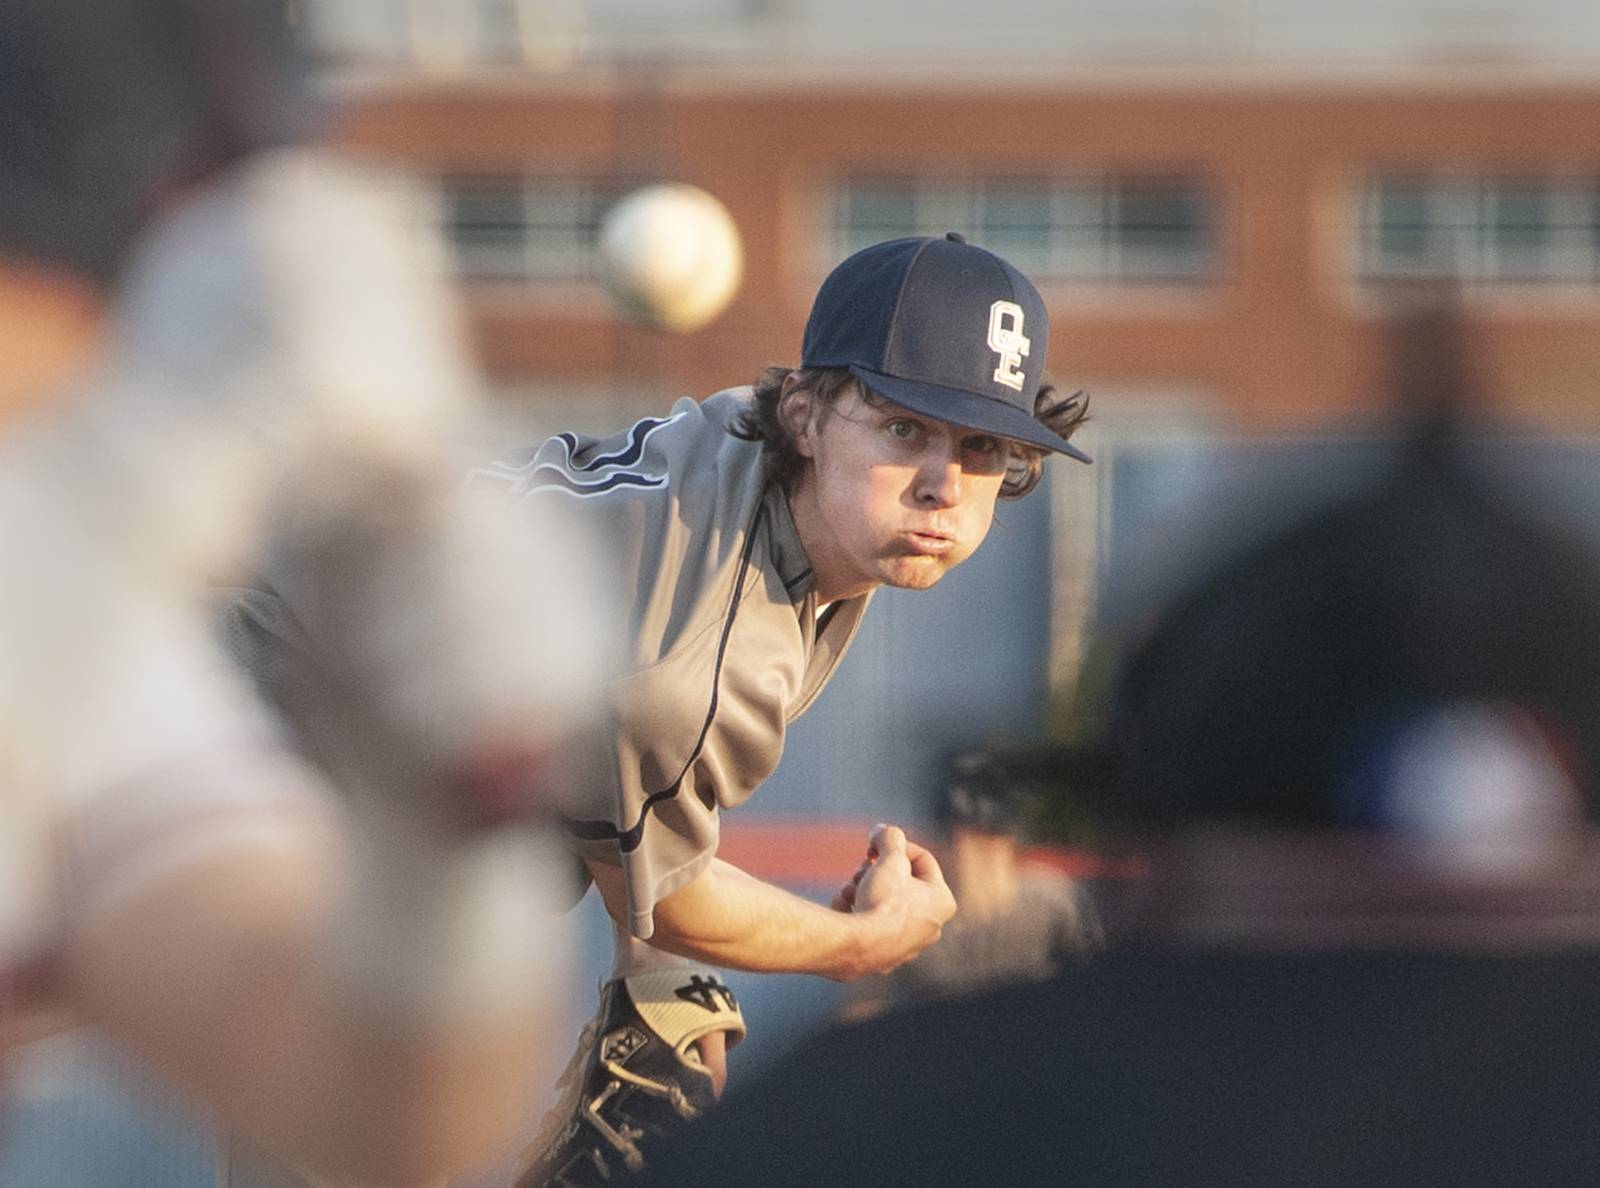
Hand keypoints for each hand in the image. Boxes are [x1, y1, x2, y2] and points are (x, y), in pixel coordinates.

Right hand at [834, 824, 954, 976]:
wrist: (855, 946)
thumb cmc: (882, 902)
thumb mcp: (889, 859)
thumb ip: (890, 837)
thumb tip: (882, 831)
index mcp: (942, 902)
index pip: (922, 859)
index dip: (895, 846)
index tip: (873, 845)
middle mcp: (929, 927)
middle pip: (900, 883)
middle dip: (875, 871)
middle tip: (862, 869)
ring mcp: (904, 947)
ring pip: (880, 903)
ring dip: (861, 890)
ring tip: (850, 891)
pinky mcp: (880, 959)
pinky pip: (867, 925)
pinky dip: (853, 913)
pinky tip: (844, 911)